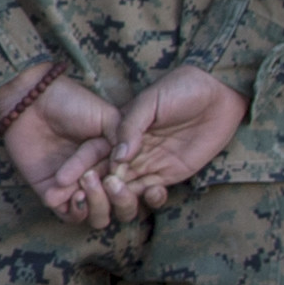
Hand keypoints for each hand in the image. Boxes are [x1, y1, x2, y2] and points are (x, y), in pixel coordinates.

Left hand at [0, 63, 122, 226]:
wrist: (33, 99)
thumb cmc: (72, 103)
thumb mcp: (107, 118)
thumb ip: (123, 142)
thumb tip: (127, 169)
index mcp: (116, 161)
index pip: (134, 185)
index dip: (136, 187)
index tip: (125, 176)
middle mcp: (99, 177)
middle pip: (119, 206)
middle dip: (118, 199)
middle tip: (104, 180)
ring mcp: (75, 187)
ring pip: (97, 215)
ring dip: (95, 204)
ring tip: (81, 186)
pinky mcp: (51, 192)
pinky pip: (67, 213)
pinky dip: (73, 209)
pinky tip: (69, 192)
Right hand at [95, 68, 249, 218]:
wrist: (218, 90)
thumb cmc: (181, 88)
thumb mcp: (150, 101)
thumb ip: (131, 128)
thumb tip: (118, 158)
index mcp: (119, 131)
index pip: (95, 154)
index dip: (80, 167)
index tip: (65, 180)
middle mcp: (132, 150)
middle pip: (108, 175)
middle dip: (95, 188)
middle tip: (86, 194)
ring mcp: (152, 162)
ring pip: (128, 186)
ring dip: (119, 195)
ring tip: (114, 196)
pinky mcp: (173, 172)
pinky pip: (154, 190)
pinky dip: (148, 197)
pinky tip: (144, 194)